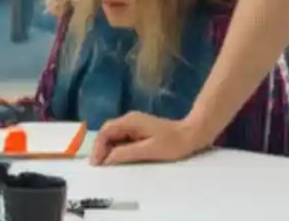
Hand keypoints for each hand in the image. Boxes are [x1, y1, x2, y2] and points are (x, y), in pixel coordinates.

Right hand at [89, 112, 208, 165]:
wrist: (191, 135)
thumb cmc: (172, 143)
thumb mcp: (148, 150)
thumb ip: (126, 153)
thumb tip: (107, 160)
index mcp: (130, 121)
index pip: (106, 131)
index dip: (98, 147)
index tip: (97, 164)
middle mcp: (130, 121)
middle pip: (108, 133)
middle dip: (101, 150)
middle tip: (101, 168)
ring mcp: (134, 126)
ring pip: (114, 137)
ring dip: (109, 151)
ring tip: (108, 167)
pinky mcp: (139, 132)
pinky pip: (122, 140)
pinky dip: (117, 150)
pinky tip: (120, 161)